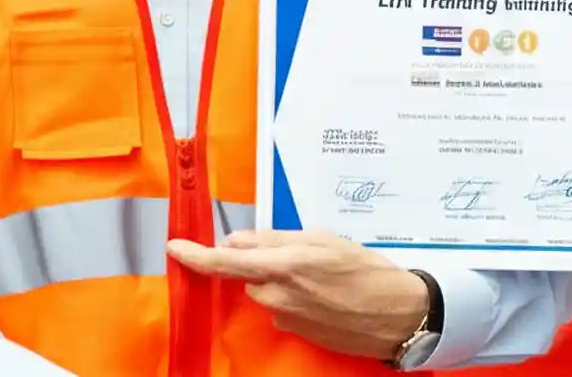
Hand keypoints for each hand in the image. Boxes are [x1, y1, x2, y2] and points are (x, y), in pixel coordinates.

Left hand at [167, 230, 427, 359]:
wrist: (397, 314)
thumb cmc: (366, 271)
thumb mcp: (323, 239)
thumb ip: (275, 238)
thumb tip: (238, 241)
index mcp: (283, 265)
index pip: (224, 263)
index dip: (195, 256)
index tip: (174, 247)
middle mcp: (278, 295)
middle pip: (248, 276)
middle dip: (262, 263)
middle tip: (301, 254)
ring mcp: (286, 318)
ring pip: (266, 293)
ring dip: (281, 281)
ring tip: (322, 276)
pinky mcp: (297, 334)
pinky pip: (283, 310)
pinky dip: (295, 299)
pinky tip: (326, 296)